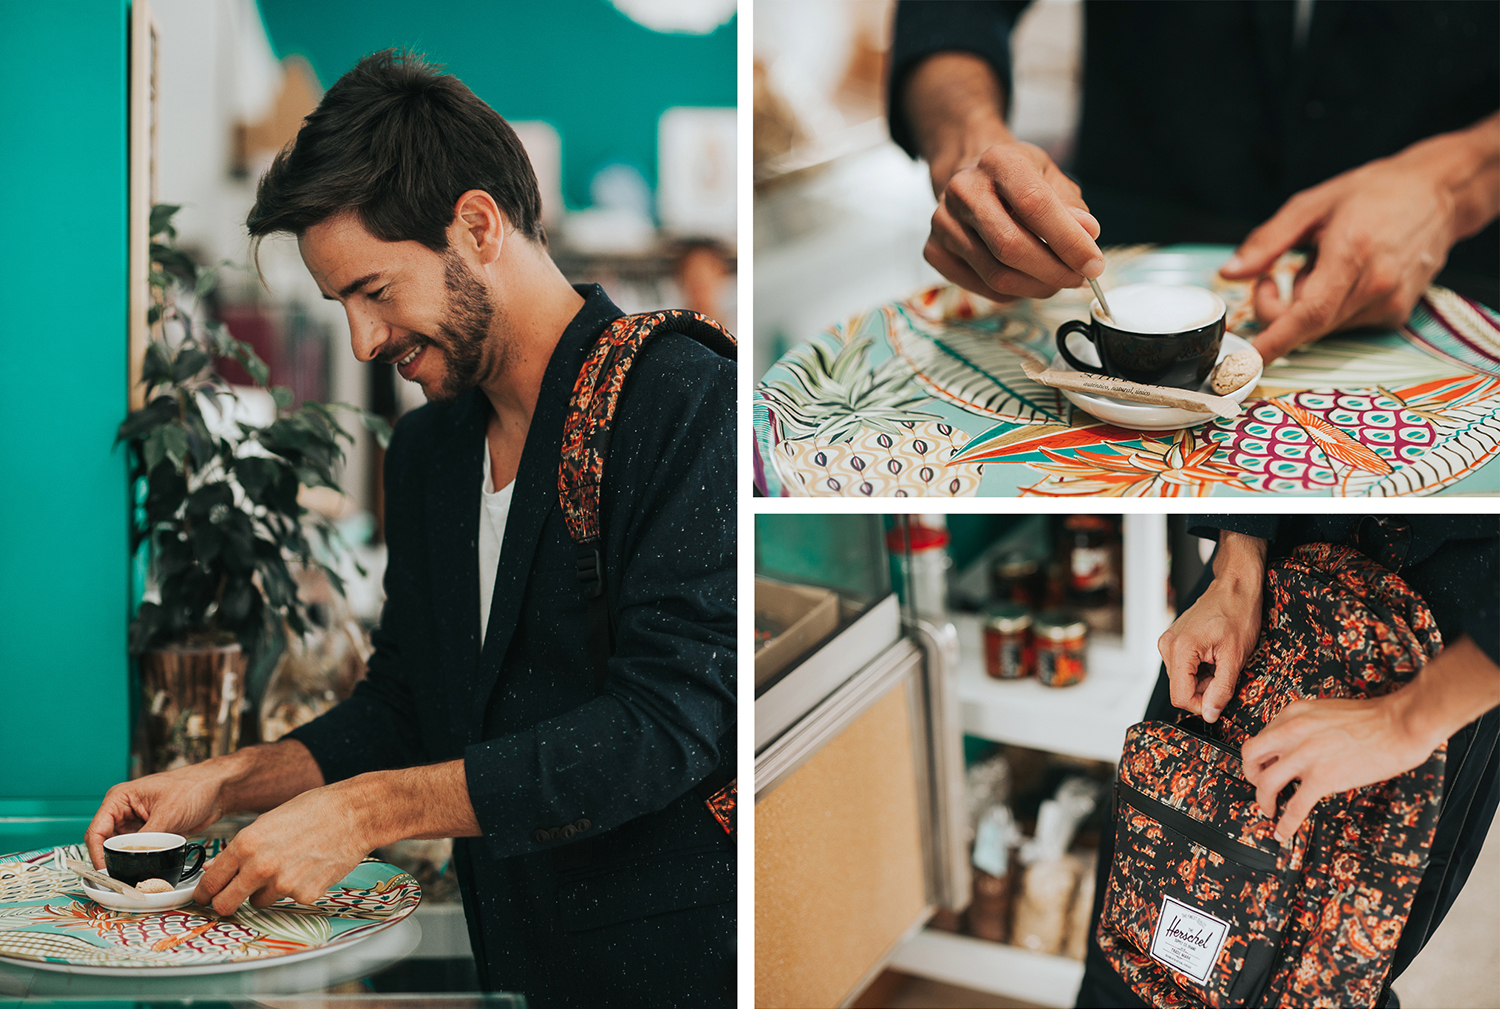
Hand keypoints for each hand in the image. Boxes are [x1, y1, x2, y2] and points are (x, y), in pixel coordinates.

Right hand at [85, 762, 230, 868]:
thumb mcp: (167, 814)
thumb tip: (130, 861)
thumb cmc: (194, 787)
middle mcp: (124, 811)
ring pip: (121, 848)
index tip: (105, 870)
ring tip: (134, 873)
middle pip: (105, 842)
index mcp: (120, 798)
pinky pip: (138, 850)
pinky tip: (146, 867)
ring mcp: (137, 822)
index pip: (96, 830)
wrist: (219, 789)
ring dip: (126, 860)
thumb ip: (146, 840)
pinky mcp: (150, 832)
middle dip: (111, 859)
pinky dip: (140, 859)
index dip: (96, 853)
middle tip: (119, 877)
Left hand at [193, 782, 371, 912]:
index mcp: (246, 843)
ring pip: (259, 902)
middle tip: (233, 899)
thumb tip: (217, 869)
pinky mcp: (305, 894)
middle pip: (226, 904)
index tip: (205, 898)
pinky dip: (296, 890)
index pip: (211, 881)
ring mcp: (283, 883)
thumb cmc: (314, 811)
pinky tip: (309, 868)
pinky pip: (289, 900)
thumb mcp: (268, 822)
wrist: (354, 814)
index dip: (205, 893)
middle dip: (227, 903)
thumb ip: (241, 849)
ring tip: (288, 867)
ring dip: (266, 892)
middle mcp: (260, 866)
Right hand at [904, 52, 1104, 302]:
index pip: (1034, 205)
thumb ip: (1071, 206)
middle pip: (1011, 247)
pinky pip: (981, 287)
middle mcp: (963, 189)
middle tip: (1079, 279)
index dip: (1068, 241)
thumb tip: (1088, 235)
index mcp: (998, 161)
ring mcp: (942, 222)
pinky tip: (1026, 279)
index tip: (1094, 264)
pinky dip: (1012, 292)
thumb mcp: (1050, 177)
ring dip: (1036, 287)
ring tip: (1057, 280)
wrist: (968, 174)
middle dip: (1053, 272)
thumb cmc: (1016, 177)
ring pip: (996, 275)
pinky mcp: (934, 250)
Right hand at [1157, 532, 1266, 721]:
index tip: (1222, 700)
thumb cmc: (1238, 613)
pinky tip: (1214, 655)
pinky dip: (1200, 669)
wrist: (1236, 586)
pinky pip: (1183, 667)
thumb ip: (1221, 689)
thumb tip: (1210, 714)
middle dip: (1205, 690)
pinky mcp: (1174, 640)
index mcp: (1180, 649)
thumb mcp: (1236, 656)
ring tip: (1221, 661)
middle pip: (1180, 689)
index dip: (1203, 706)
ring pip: (1182, 679)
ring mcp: (1168, 642)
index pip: (1180, 697)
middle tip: (1226, 673)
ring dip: (1203, 679)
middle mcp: (1167, 646)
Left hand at [1222, 112, 1499, 362]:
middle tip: (1271, 278)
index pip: (1308, 314)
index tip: (1246, 361)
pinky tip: (1345, 276)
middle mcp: (1375, 287)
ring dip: (1304, 308)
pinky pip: (1343, 325)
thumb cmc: (1373, 193)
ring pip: (1322, 329)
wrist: (1438, 194)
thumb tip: (1230, 272)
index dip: (1274, 341)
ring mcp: (1389, 304)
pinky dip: (1329, 308)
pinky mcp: (1396, 314)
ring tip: (1320, 266)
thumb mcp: (1311, 205)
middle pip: (1306, 326)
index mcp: (1352, 254)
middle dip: (1275, 311)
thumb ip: (1267, 241)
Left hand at [1240, 695, 1434, 841]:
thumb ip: (1305, 727)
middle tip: (1258, 785)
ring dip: (1263, 800)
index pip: (1262, 736)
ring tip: (1269, 809)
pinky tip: (1283, 831)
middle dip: (1250, 775)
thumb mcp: (1325, 711)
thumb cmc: (1372, 719)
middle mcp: (1292, 733)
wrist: (1398, 725)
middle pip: (1250, 756)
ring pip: (1265, 783)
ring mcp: (1304, 756)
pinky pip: (1294, 807)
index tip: (1264, 766)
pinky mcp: (1321, 778)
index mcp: (1294, 714)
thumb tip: (1296, 747)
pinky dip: (1285, 823)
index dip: (1261, 755)